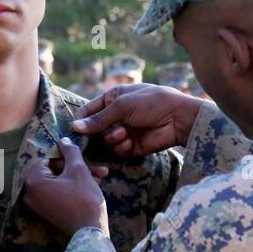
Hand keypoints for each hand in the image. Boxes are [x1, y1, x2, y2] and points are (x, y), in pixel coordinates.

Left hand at [22, 138, 108, 237]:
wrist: (90, 233)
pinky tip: (94, 183)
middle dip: (77, 167)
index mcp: (33, 181)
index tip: (82, 155)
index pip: (47, 158)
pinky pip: (58, 192)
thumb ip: (70, 151)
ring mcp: (37, 204)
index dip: (66, 155)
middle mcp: (30, 193)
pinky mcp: (47, 212)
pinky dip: (73, 187)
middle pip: (54, 170)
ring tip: (101, 174)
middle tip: (97, 167)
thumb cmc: (84, 199)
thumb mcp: (79, 170)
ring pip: (59, 181)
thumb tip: (63, 140)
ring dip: (79, 176)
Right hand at [73, 83, 204, 156]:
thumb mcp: (122, 106)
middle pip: (92, 130)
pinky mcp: (130, 147)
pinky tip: (130, 142)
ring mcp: (122, 132)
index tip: (75, 130)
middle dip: (96, 134)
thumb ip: (98, 119)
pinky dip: (120, 148)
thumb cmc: (151, 102)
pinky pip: (115, 152)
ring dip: (111, 139)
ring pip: (103, 142)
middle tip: (95, 137)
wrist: (178, 118)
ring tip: (124, 133)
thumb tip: (75, 127)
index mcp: (111, 99)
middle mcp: (114, 116)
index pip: (87, 112)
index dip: (80, 121)